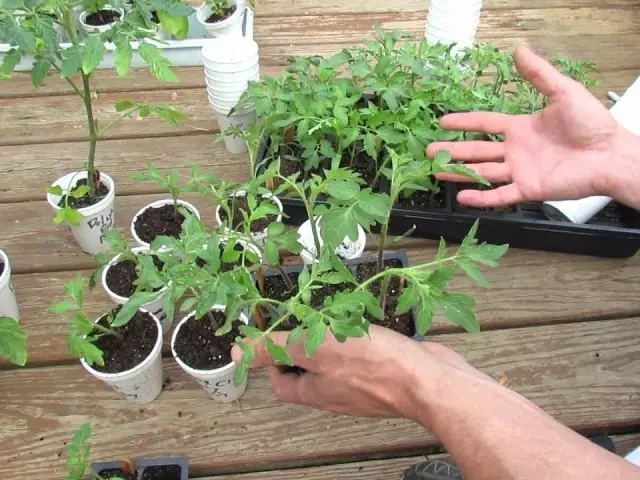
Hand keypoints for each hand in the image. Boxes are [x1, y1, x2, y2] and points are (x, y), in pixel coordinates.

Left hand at [231, 325, 484, 420]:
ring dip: (332, 338)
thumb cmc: (374, 365)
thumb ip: (278, 348)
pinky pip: (364, 355)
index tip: (276, 336)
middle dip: (304, 344)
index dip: (272, 362)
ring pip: (338, 361)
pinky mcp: (386, 371)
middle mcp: (338, 392)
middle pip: (309, 372)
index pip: (282, 384)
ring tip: (334, 313)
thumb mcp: (315, 349)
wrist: (430, 380)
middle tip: (307, 317)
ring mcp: (364, 384)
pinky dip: (359, 338)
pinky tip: (366, 321)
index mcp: (317, 391)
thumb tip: (237, 351)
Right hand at [427, 44, 632, 207]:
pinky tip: (463, 197)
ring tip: (436, 171)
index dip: (464, 122)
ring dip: (459, 172)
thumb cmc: (592, 124)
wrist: (610, 155)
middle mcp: (516, 150)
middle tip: (429, 151)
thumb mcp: (564, 92)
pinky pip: (500, 195)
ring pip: (482, 172)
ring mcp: (520, 170)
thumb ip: (539, 74)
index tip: (443, 121)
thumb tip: (519, 50)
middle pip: (477, 150)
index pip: (485, 124)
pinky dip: (481, 198)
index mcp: (521, 127)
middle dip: (453, 150)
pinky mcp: (529, 189)